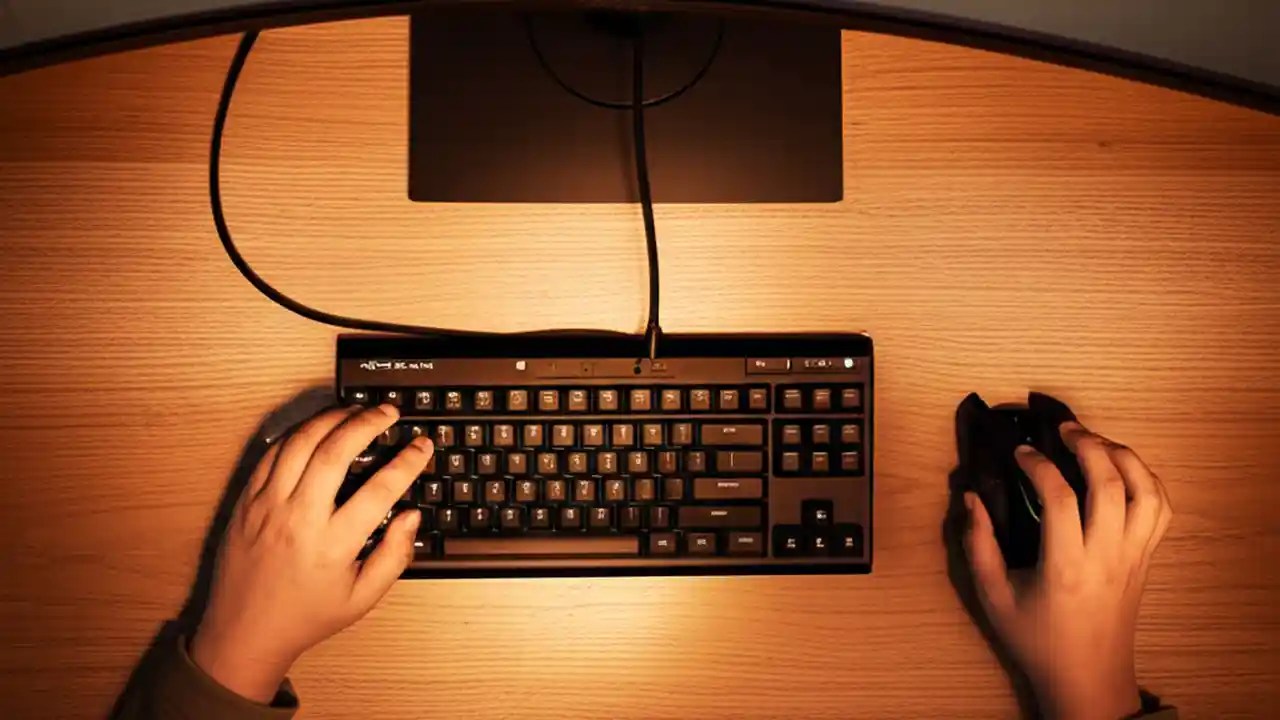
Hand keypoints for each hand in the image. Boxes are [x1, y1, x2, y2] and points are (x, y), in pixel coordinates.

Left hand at [190, 404, 430, 702]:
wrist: (244, 632)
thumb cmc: (306, 616)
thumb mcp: (362, 599)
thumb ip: (394, 557)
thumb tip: (410, 516)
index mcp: (332, 545)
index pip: (380, 489)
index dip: (408, 461)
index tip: (422, 446)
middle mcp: (299, 518)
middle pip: (335, 451)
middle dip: (368, 423)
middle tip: (389, 412)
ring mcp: (268, 505)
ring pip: (300, 443)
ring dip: (332, 418)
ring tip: (357, 410)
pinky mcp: (247, 500)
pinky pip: (273, 453)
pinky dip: (299, 433)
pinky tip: (320, 428)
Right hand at [964, 421, 1171, 719]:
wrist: (1087, 677)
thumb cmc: (1036, 638)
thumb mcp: (992, 596)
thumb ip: (977, 545)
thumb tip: (971, 498)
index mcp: (1067, 566)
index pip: (1062, 497)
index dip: (1039, 465)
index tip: (1020, 452)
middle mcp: (1108, 556)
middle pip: (1112, 483)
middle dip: (1088, 443)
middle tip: (1063, 428)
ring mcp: (1134, 555)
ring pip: (1147, 490)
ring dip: (1124, 455)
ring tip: (1095, 440)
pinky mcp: (1146, 557)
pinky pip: (1160, 508)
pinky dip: (1146, 478)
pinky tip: (1122, 468)